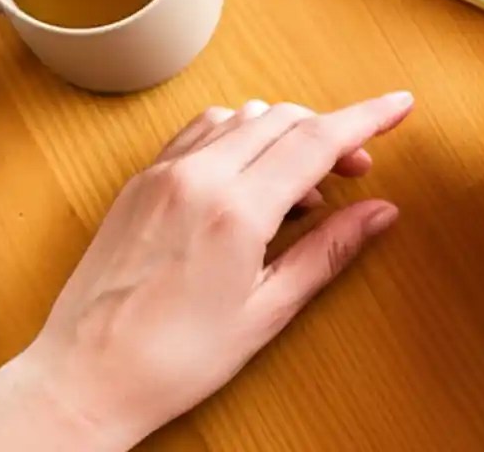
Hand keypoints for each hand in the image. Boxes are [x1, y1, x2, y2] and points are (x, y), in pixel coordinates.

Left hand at [0, 93, 412, 451]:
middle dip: (329, 133)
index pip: (316, 140)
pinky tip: (246, 177)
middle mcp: (196, 177)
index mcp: (234, 210)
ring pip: (240, 118)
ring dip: (282, 134)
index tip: (399, 106)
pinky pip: (199, 132)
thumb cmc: (173, 359)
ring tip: (299, 190)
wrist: (85, 376)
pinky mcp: (139, 182)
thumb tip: (379, 214)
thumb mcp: (265, 312)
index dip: (366, 118)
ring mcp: (162, 174)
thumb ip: (327, 252)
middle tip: (357, 171)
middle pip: (282, 120)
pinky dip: (236, 137)